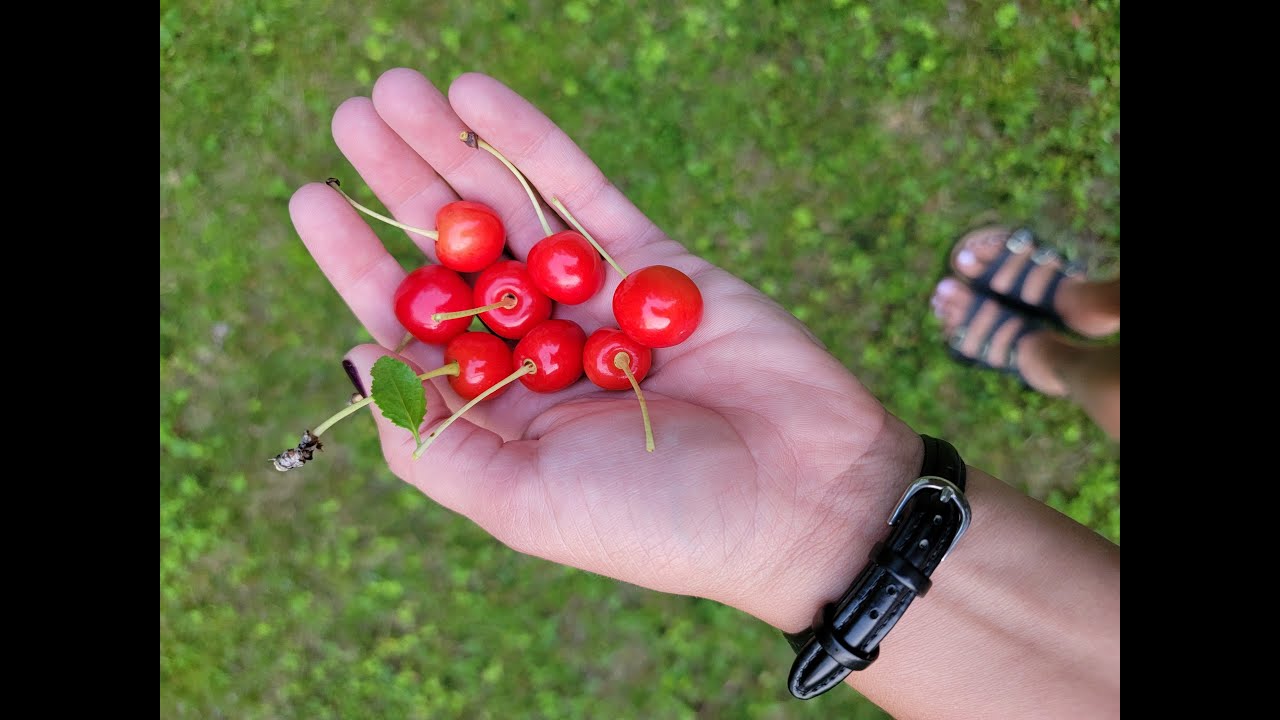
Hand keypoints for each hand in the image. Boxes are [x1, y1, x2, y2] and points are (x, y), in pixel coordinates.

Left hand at [289, 70, 922, 631]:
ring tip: (395, 87)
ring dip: (453, 146)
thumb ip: (434, 443)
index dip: (358, 260)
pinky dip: (530, 144)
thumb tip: (359, 359)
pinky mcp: (657, 264)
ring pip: (512, 209)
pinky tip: (479, 96)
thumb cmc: (661, 522)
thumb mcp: (524, 504)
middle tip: (352, 112)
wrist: (803, 501)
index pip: (413, 324)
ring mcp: (598, 300)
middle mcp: (542, 350)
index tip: (311, 197)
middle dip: (402, 183)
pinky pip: (583, 192)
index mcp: (502, 410)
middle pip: (456, 252)